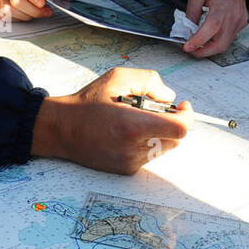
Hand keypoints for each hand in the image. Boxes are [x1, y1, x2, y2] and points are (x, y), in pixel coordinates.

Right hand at [31, 67, 191, 173]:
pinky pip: (149, 155)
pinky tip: (127, 132)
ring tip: (136, 119)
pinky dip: (146, 142)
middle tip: (154, 109)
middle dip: (171, 122)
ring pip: (163, 147)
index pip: (179, 129)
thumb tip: (170, 97)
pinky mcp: (126, 170)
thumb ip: (150, 81)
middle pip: (175, 138)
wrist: (62, 129)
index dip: (186, 116)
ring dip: (159, 132)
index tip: (182, 107)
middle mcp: (133, 148)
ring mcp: (130, 162)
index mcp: (132, 125)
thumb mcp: (117, 78)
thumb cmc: (88, 102)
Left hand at [182, 0, 248, 57]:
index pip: (211, 28)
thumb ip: (191, 12)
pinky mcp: (242, 21)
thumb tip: (187, 30)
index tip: (187, 46)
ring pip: (226, 43)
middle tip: (190, 49)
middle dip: (204, 51)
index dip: (198, 41)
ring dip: (210, 47)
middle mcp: (234, 14)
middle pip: (221, 43)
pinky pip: (230, 37)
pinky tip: (209, 35)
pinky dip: (218, 40)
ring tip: (197, 42)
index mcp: (223, 5)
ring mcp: (240, 19)